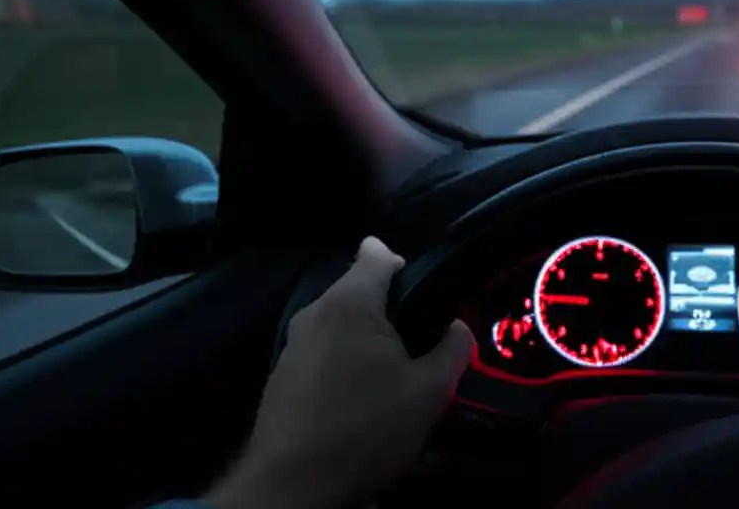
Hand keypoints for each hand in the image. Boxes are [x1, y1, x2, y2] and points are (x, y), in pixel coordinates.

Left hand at [206, 237, 474, 508]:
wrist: (293, 488)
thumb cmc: (367, 429)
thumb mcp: (429, 392)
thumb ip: (452, 349)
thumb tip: (457, 327)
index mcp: (350, 303)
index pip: (376, 253)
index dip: (403, 264)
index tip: (423, 295)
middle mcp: (314, 313)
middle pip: (358, 291)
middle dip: (389, 311)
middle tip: (419, 349)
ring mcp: (291, 346)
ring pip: (339, 325)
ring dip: (365, 342)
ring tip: (391, 380)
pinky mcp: (281, 378)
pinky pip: (322, 353)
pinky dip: (343, 365)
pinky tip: (359, 403)